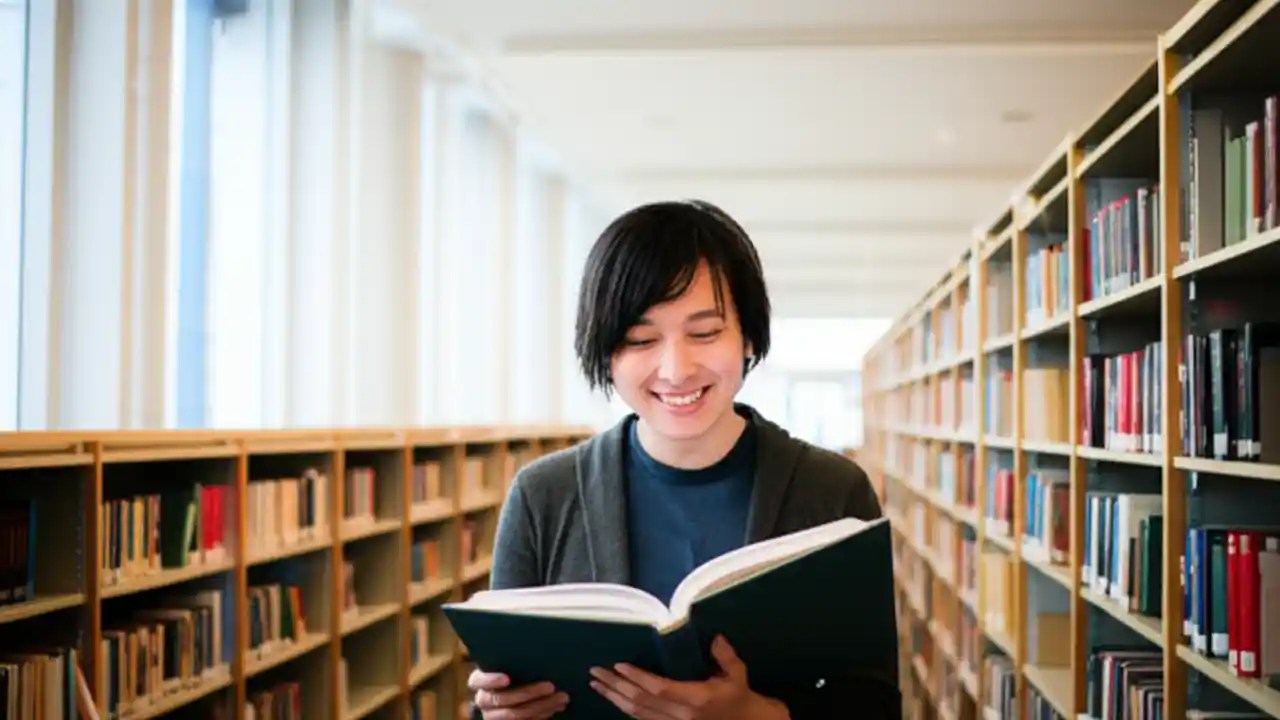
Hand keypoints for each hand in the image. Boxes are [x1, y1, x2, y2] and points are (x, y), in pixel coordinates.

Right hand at [468, 668, 569, 718]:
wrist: (512, 696)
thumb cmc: (513, 671)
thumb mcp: (509, 664)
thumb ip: (515, 659)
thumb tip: (537, 649)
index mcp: (480, 681)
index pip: (478, 680)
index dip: (491, 680)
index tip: (507, 679)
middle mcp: (483, 700)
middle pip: (502, 699)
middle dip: (528, 693)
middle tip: (550, 686)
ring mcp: (493, 716)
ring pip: (515, 714)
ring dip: (541, 706)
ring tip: (561, 698)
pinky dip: (541, 715)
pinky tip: (555, 707)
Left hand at [589, 635, 788, 719]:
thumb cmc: (738, 696)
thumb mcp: (738, 674)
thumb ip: (725, 656)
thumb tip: (715, 637)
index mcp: (696, 700)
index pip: (660, 689)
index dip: (637, 678)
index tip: (619, 665)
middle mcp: (681, 716)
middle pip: (641, 702)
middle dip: (615, 687)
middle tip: (595, 671)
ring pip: (637, 713)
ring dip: (614, 698)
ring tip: (596, 683)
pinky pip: (642, 719)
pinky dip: (624, 708)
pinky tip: (612, 697)